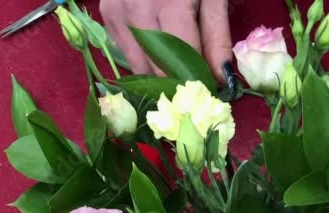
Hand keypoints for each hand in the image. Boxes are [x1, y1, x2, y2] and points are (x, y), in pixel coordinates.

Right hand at [100, 0, 232, 80]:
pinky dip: (142, 56)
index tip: (211, 88)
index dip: (197, 78)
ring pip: (138, 65)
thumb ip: (216, 34)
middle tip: (195, 81)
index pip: (182, 59)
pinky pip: (125, 50)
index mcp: (169, 2)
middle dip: (178, 80)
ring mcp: (117, 12)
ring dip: (158, 72)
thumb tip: (221, 76)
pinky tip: (156, 46)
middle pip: (157, 67)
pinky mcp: (107, 13)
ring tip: (177, 68)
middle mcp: (136, 10)